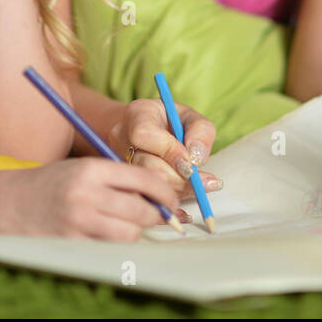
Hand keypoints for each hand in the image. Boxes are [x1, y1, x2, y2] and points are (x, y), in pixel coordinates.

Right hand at [0, 159, 183, 239]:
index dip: (165, 191)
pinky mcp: (70, 243)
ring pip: (128, 233)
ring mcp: (77, 221)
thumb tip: (158, 195)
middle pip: (141, 210)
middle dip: (158, 215)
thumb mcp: (82, 169)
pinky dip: (116, 244)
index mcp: (91, 169)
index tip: (173, 198)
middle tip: (162, 215)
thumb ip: (116, 179)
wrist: (4, 203)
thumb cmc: (49, 184)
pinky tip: (112, 235)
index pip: (143, 179)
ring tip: (132, 225)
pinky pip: (108, 248)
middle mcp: (86, 194)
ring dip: (137, 231)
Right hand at [107, 98, 219, 214]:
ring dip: (176, 192)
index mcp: (137, 114)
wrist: (150, 131)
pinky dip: (167, 205)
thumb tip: (196, 158)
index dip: (169, 152)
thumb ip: (200, 131)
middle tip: (203, 184)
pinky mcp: (123, 183)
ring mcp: (118, 162)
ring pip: (144, 185)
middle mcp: (121, 138)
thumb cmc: (173, 123)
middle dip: (178, 178)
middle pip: (145, 165)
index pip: (143, 134)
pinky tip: (184, 207)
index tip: (191, 163)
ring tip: (198, 190)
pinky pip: (143, 199)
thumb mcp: (192, 117)